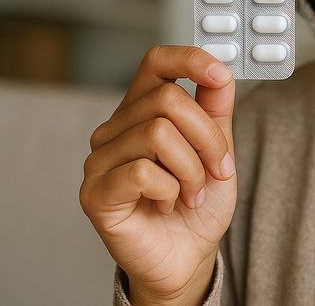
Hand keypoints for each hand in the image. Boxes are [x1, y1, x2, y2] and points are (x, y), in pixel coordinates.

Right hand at [79, 46, 237, 302]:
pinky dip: (170, 190)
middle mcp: (115, 129)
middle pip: (169, 99)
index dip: (189, 60)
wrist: (188, 255)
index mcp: (143, 110)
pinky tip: (166, 204)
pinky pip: (142, 171)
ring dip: (191, 169)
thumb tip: (220, 71)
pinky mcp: (95, 193)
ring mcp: (100, 159)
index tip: (219, 74)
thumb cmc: (197, 203)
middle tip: (216, 170)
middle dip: (207, 137)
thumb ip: (216, 109)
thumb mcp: (217, 149)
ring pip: (158, 133)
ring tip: (190, 193)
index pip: (156, 62)